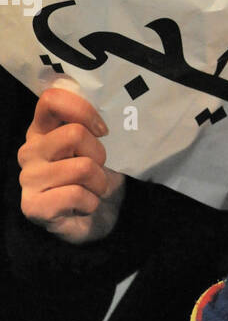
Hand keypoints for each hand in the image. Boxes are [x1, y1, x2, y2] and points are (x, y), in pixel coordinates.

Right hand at [18, 87, 125, 243]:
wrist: (96, 220)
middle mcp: (29, 151)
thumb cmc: (96, 179)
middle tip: (97, 170)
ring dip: (99, 183)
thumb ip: (91, 126)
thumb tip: (107, 111)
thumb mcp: (96, 147)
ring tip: (91, 190)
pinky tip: (82, 208)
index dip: (83, 111)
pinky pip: (77, 195)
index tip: (102, 130)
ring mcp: (28, 179)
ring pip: (82, 167)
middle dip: (99, 155)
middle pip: (75, 134)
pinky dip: (91, 203)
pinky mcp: (33, 206)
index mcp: (41, 130)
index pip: (51, 100)